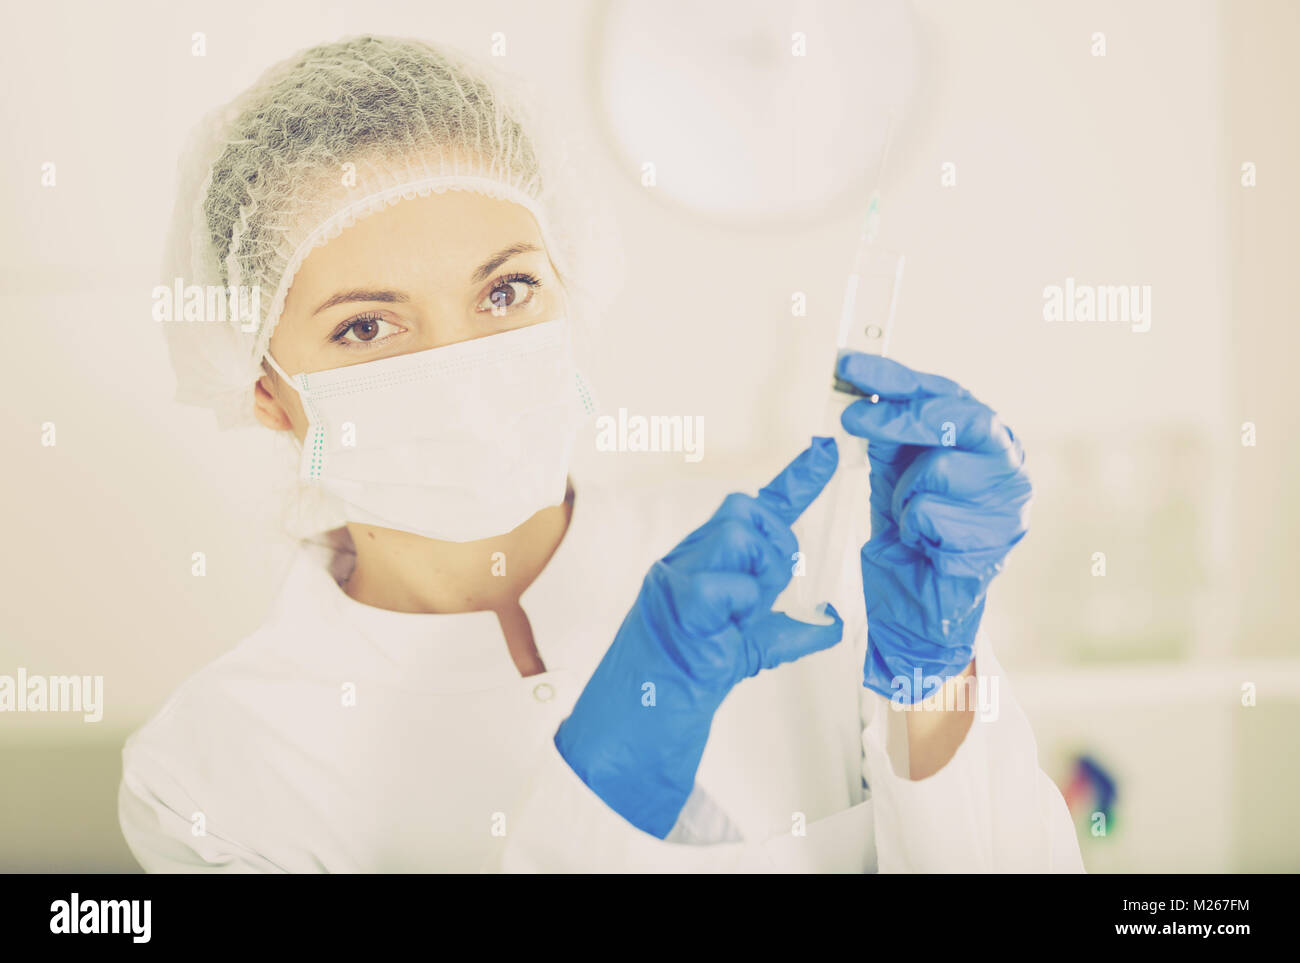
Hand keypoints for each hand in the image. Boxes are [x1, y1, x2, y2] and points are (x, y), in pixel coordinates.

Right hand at [554, 438, 844, 837]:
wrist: (651, 708)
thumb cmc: (695, 670)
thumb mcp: (757, 643)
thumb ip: (796, 629)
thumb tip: (833, 622)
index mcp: (710, 558)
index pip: (759, 507)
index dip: (798, 477)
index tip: (826, 450)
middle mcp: (692, 554)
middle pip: (747, 511)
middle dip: (772, 544)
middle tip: (765, 591)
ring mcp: (681, 570)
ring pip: (741, 536)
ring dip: (759, 577)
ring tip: (742, 613)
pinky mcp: (680, 595)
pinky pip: (731, 583)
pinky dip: (742, 606)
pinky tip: (726, 627)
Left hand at [836, 353, 1031, 703]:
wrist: (912, 603)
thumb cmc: (906, 530)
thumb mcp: (890, 468)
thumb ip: (886, 428)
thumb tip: (857, 383)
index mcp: (985, 439)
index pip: (944, 391)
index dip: (895, 376)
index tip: (848, 365)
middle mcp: (1007, 465)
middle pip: (954, 417)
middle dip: (896, 418)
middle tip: (852, 421)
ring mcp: (1008, 505)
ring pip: (938, 469)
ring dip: (904, 494)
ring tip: (910, 519)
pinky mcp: (994, 546)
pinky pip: (931, 517)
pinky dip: (913, 531)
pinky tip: (924, 547)